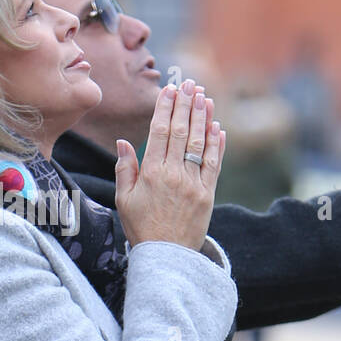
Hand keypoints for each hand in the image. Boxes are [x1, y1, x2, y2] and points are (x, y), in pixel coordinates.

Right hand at [114, 78, 224, 248]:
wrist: (167, 257)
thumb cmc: (141, 227)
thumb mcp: (123, 199)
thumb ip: (124, 169)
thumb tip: (123, 142)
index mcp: (150, 174)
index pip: (159, 132)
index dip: (165, 108)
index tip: (169, 90)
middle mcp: (173, 175)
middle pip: (181, 132)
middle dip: (185, 105)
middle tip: (189, 84)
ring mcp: (193, 184)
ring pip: (199, 144)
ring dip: (202, 118)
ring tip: (204, 97)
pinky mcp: (208, 194)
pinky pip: (214, 163)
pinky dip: (216, 144)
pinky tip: (217, 127)